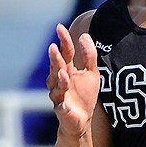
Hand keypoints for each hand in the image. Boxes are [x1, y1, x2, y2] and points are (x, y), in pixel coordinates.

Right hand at [47, 23, 100, 137]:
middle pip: (56, 67)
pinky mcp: (62, 111)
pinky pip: (61, 108)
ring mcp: (59, 96)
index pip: (64, 52)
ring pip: (57, 87)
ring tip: (64, 74)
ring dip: (60, 80)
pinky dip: (63, 107)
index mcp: (67, 69)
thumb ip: (89, 55)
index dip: (63, 40)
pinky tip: (65, 105)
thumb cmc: (85, 94)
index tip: (60, 27)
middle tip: (53, 48)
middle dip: (55, 58)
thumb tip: (84, 35)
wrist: (82, 119)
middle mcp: (59, 81)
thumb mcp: (91, 72)